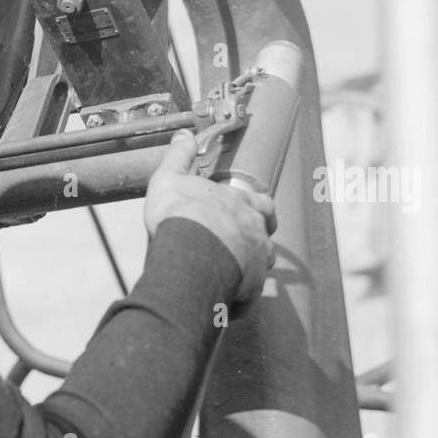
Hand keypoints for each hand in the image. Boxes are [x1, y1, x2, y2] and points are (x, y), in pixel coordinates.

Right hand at [144, 129, 276, 304]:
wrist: (188, 252)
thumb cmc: (179, 215)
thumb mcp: (170, 178)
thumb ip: (178, 156)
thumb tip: (182, 135)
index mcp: (241, 203)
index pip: (263, 203)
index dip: (259, 210)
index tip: (255, 214)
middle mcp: (255, 230)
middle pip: (266, 238)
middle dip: (257, 243)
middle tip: (240, 249)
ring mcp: (257, 260)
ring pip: (261, 267)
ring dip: (248, 271)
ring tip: (228, 278)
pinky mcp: (250, 288)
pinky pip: (247, 297)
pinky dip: (237, 300)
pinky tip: (220, 303)